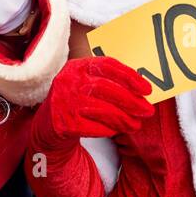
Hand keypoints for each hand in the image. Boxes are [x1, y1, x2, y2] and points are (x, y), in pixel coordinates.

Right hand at [33, 56, 154, 149]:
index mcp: (77, 66)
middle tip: (147, 110)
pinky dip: (109, 130)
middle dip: (131, 101)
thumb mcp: (85, 83)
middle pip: (107, 88)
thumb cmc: (75, 101)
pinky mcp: (64, 124)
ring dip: (124, 119)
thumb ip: (108, 82)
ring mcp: (65, 103)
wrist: (48, 124)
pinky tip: (117, 130)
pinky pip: (94, 128)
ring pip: (102, 110)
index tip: (147, 89)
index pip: (107, 65)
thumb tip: (141, 91)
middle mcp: (69, 81)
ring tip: (136, 124)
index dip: (130, 76)